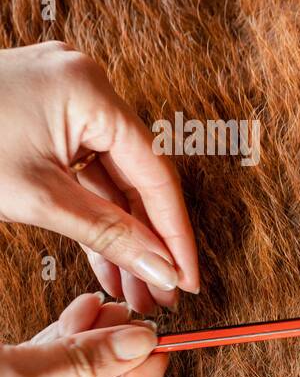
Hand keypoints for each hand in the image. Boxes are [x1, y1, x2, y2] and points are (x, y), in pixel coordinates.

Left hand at [0, 41, 199, 313]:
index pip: (154, 174)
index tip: (186, 277)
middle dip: (145, 240)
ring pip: (107, 177)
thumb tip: (160, 268)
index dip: (174, 234)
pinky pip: (81, 168)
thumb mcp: (36, 200)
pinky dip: (90, 209)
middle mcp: (83, 84)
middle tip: (159, 291)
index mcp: (90, 91)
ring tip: (131, 286)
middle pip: (134, 176)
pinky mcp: (41, 114)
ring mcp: (62, 97)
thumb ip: (108, 235)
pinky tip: (103, 256)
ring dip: (119, 232)